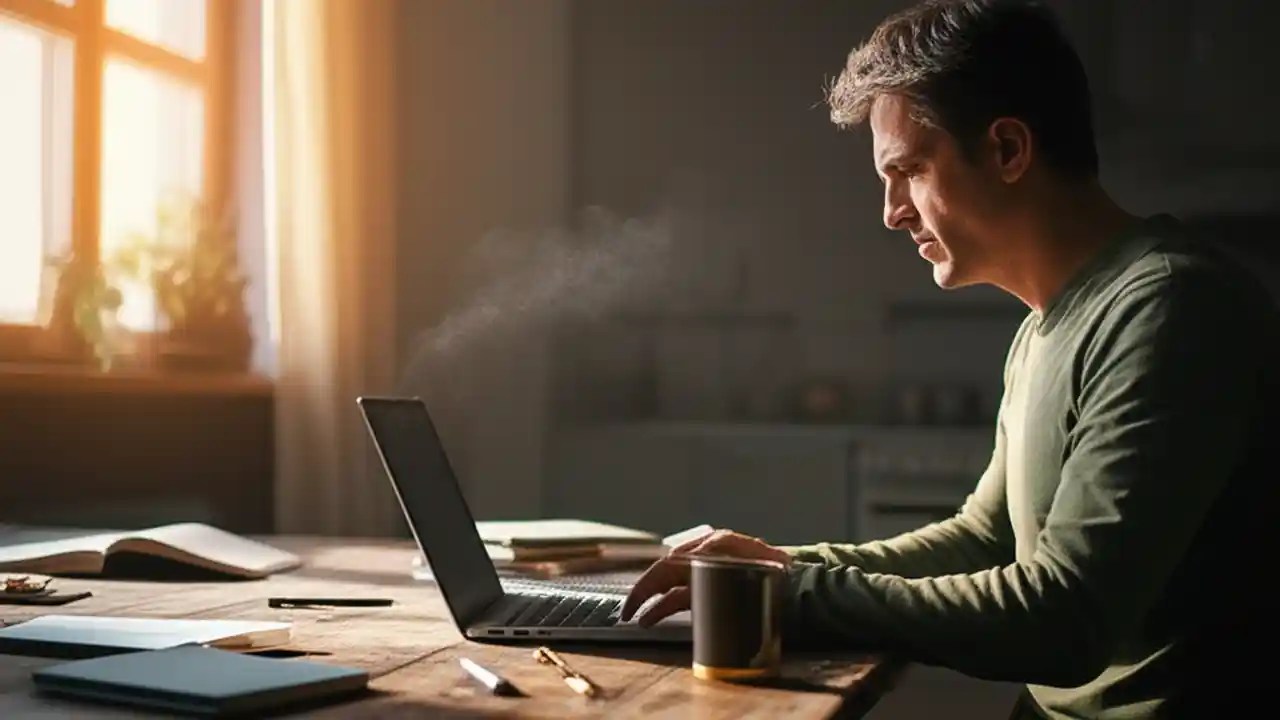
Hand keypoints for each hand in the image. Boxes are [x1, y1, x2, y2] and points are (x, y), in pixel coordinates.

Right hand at [620, 529, 791, 626]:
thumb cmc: (780, 571)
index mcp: (716, 544)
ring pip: (674, 583)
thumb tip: (682, 563)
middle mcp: (709, 553)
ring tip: (637, 617)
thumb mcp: (749, 563)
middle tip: (627, 612)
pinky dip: (668, 604)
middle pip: (668, 571)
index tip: (634, 601)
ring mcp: (712, 568)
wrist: (806, 584)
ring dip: (654, 599)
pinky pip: (685, 593)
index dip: (649, 583)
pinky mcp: (716, 583)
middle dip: (645, 590)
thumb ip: (719, 559)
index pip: (671, 563)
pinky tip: (654, 617)